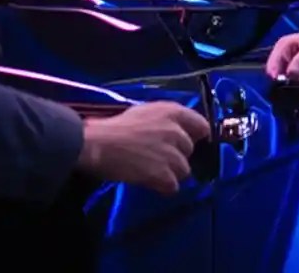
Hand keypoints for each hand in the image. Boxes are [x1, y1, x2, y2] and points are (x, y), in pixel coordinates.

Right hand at [75, 101, 209, 195]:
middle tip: (156, 158)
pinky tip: (148, 182)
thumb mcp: (143, 113)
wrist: (97, 144)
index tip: (185, 144)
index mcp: (172, 112)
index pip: (201, 126)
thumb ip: (163, 121)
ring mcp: (172, 153)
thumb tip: (176, 131)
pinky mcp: (164, 174)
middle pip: (189, 150)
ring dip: (170, 173)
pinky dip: (162, 187)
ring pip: (184, 170)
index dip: (195, 136)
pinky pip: (173, 186)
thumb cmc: (113, 127)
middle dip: (176, 156)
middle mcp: (176, 131)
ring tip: (150, 171)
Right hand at [265, 30, 298, 101]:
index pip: (271, 66)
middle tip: (293, 96)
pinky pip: (297, 107)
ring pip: (283, 98)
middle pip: (275, 84)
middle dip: (280, 93)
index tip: (287, 81)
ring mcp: (292, 84)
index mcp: (282, 51)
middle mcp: (283, 69)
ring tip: (298, 106)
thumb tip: (290, 75)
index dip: (276, 76)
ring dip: (288, 105)